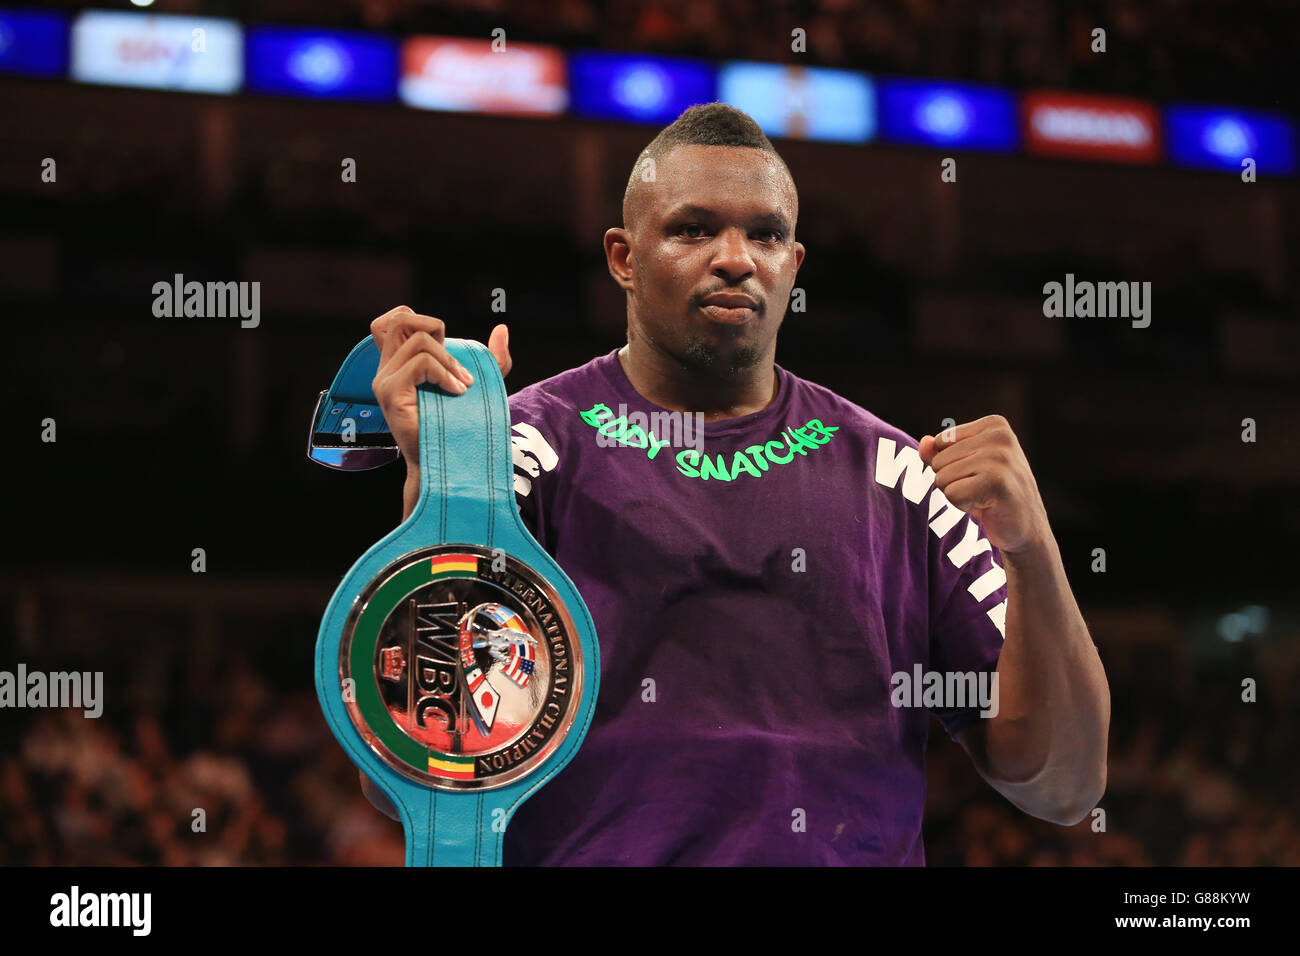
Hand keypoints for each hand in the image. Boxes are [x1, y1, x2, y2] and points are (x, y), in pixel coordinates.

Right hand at [369, 306, 511, 469]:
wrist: (447, 465)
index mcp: (400, 364)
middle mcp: (387, 369)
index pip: (393, 319)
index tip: (443, 345)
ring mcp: (385, 381)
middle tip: (454, 364)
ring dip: (450, 360)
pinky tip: (456, 392)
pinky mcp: (391, 393)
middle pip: (400, 319)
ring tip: (462, 386)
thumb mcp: (479, 386)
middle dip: (436, 328)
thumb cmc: (458, 426)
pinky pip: (420, 362)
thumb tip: (502, 329)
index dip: (419, 318)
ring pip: (419, 341)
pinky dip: (445, 373)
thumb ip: (492, 359)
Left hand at [918, 414, 1049, 555]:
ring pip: (942, 478)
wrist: (1025, 527)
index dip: (951, 464)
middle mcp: (1000, 436)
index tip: (977, 473)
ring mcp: (1000, 458)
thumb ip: (939, 452)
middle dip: (952, 481)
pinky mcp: (997, 482)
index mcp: (995, 424)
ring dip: (958, 494)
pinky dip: (963, 506)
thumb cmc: (991, 493)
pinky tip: (987, 506)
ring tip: (984, 496)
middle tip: (980, 489)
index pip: (941, 441)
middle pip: (939, 461)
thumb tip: (924, 442)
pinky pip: (951, 494)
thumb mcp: (963, 467)